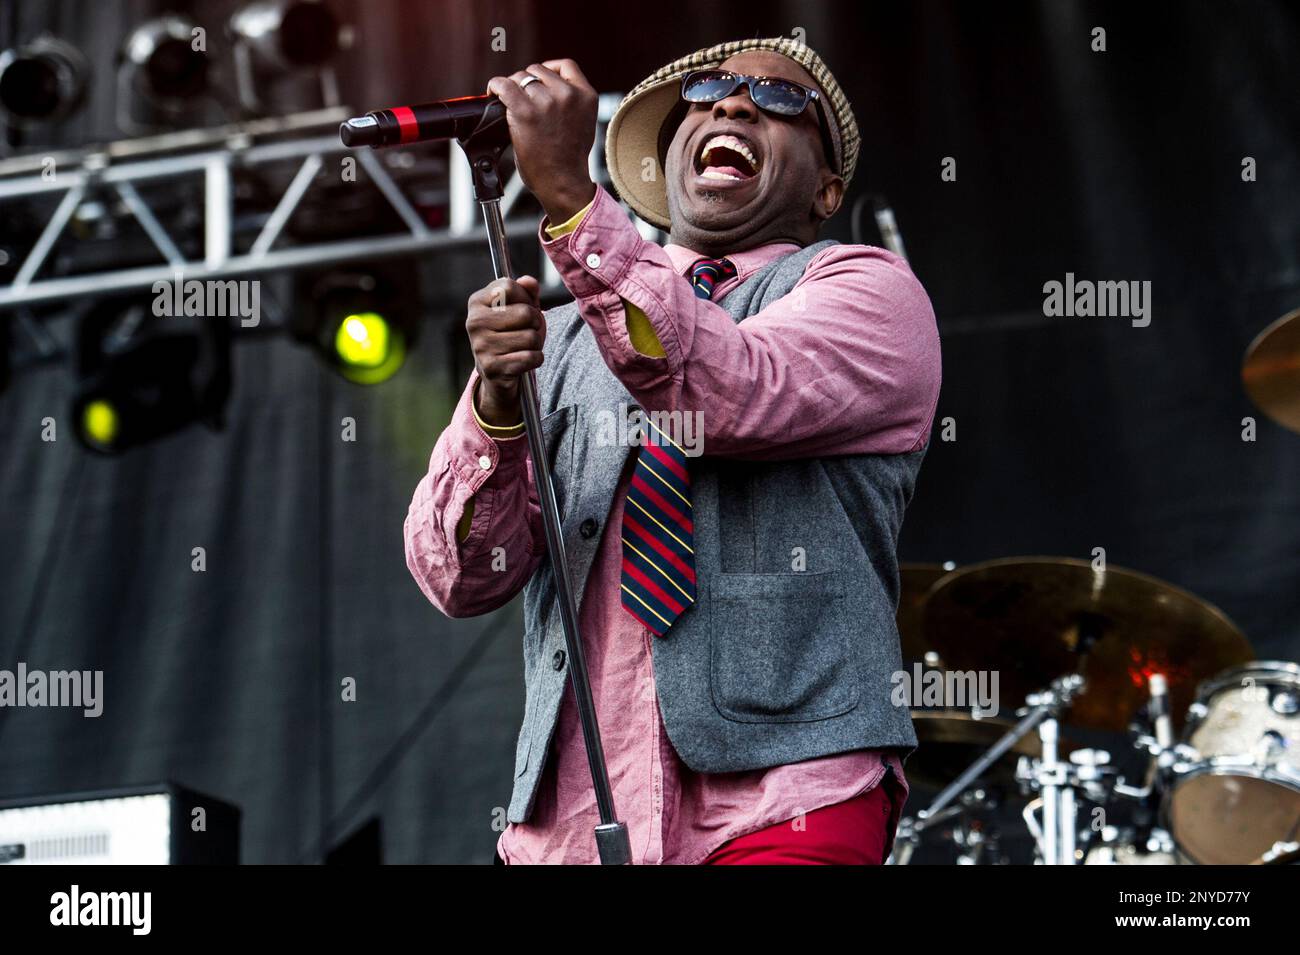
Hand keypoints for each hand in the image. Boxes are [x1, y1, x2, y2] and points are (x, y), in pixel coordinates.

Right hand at [466, 275, 545, 426]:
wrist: (498, 373)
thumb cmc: (511, 333)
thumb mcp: (519, 307)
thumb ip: (527, 291)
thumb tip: (529, 282)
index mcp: (477, 302)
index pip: (508, 286)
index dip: (525, 297)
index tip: (523, 307)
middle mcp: (474, 322)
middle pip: (525, 313)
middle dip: (536, 322)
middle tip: (528, 329)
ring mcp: (480, 345)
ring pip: (531, 337)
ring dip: (536, 343)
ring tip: (525, 345)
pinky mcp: (491, 367)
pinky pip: (531, 358)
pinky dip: (536, 359)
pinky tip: (526, 360)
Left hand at [487, 59, 597, 222]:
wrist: (562, 182)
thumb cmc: (568, 159)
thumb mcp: (584, 122)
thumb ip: (572, 102)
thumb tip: (547, 88)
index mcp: (586, 95)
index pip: (565, 66)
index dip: (548, 70)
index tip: (539, 81)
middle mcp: (568, 94)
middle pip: (538, 71)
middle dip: (528, 83)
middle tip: (522, 101)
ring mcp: (546, 102)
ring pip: (520, 78)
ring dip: (513, 89)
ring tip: (510, 105)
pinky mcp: (524, 112)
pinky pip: (503, 85)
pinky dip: (495, 87)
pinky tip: (493, 94)